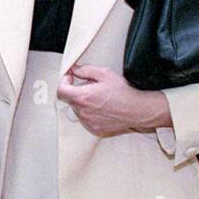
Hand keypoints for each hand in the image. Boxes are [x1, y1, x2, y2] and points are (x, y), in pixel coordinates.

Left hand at [56, 65, 170, 137]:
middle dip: (76, 91)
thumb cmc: (123, 92)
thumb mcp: (104, 74)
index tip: (71, 78)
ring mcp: (88, 122)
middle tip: (91, 86)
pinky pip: (85, 119)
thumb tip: (74, 70)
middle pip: (70, 99)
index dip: (64, 81)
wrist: (137, 110)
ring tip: (99, 98)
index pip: (61, 90)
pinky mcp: (94, 129)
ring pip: (78, 109)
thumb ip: (85, 70)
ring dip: (83, 102)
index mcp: (83, 97)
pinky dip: (89, 112)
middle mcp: (83, 112)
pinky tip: (102, 108)